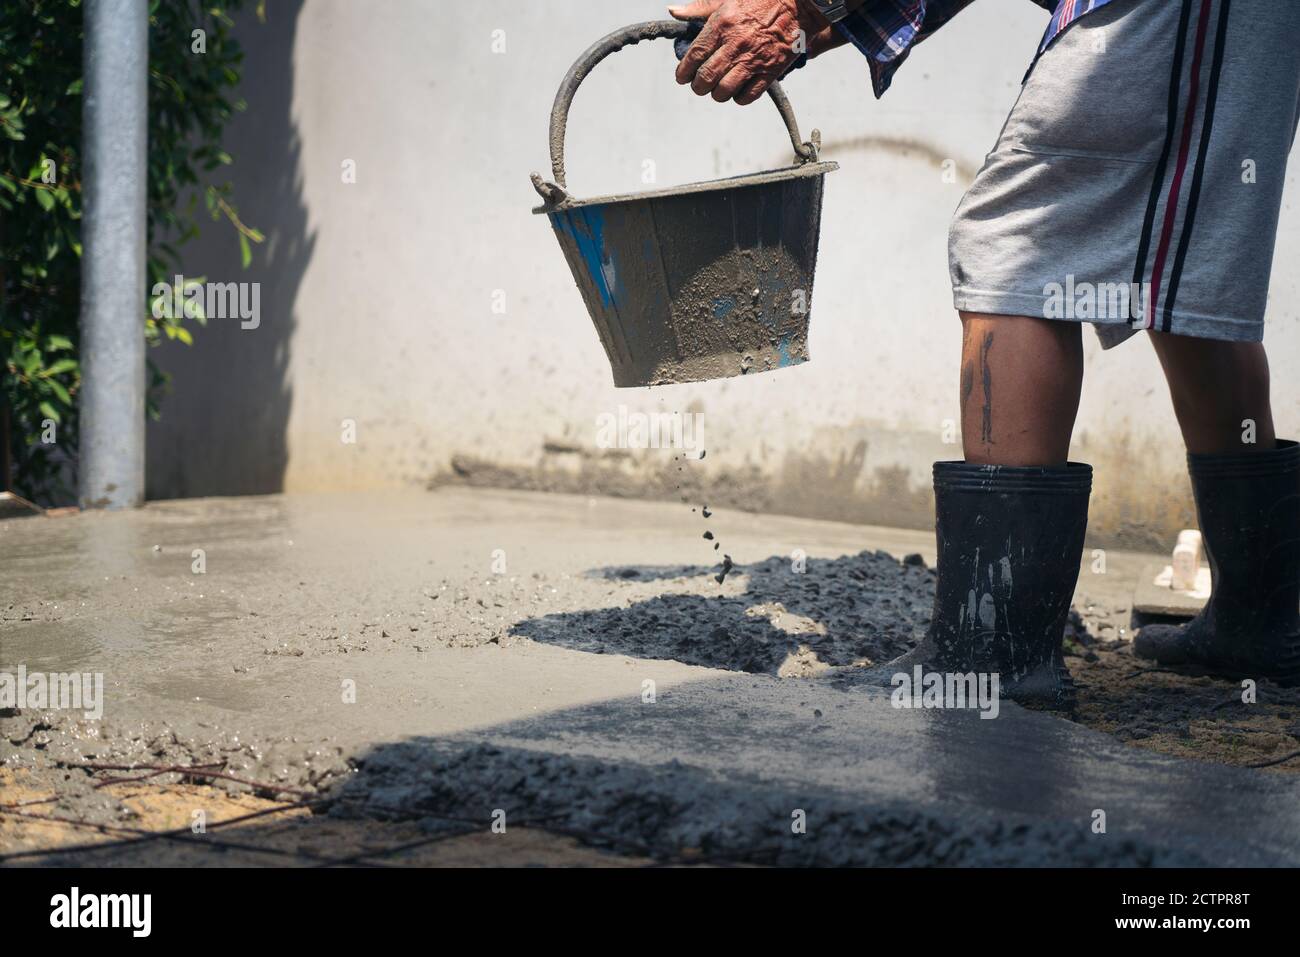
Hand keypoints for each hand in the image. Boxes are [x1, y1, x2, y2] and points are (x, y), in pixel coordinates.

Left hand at [669, 0, 829, 104]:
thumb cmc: (760, 0)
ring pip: (724, 91)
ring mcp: (753, 60)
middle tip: (699, 85)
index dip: (683, 72)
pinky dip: (738, 98)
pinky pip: (747, 96)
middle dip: (698, 86)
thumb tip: (674, 11)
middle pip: (706, 78)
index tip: (682, 77)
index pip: (694, 56)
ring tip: (717, 89)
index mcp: (722, 25)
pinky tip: (737, 91)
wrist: (799, 4)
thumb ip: (699, 7)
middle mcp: (735, 44)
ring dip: (716, 94)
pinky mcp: (770, 71)